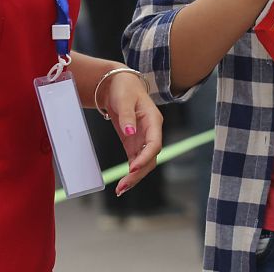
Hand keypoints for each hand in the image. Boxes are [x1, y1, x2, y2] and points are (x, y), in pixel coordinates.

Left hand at [101, 71, 162, 196]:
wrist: (119, 84)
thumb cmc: (124, 88)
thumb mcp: (124, 99)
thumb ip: (127, 116)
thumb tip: (130, 133)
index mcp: (153, 120)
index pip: (154, 143)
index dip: (145, 157)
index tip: (132, 168)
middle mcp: (151, 131)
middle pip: (150, 157)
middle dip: (138, 173)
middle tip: (123, 186)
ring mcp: (143, 138)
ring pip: (144, 162)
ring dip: (134, 176)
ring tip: (120, 189)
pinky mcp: (134, 142)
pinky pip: (135, 160)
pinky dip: (131, 172)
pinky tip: (123, 183)